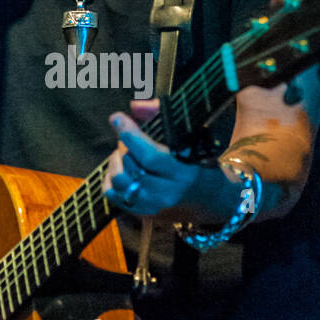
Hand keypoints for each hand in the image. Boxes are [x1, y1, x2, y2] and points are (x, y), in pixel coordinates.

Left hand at [102, 98, 199, 216]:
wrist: (210, 197)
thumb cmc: (199, 160)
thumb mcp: (189, 136)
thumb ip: (161, 116)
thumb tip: (135, 106)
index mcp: (184, 173)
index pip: (151, 156)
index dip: (131, 136)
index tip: (117, 118)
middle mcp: (168, 193)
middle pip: (133, 169)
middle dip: (124, 147)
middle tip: (127, 137)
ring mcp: (154, 206)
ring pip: (120, 182)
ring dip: (115, 162)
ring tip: (123, 153)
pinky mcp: (142, 212)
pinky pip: (114, 196)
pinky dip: (110, 179)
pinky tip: (118, 168)